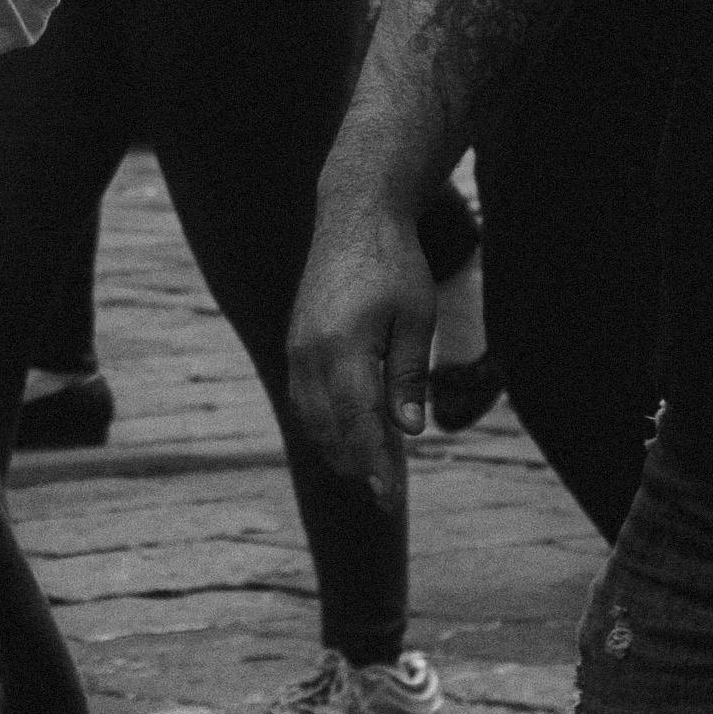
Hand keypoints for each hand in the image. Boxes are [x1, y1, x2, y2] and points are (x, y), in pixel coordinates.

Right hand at [290, 189, 438, 505]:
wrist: (354, 216)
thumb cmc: (395, 264)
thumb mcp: (417, 317)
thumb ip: (408, 375)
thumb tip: (409, 429)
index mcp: (343, 346)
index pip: (359, 421)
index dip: (374, 463)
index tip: (389, 497)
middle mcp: (310, 352)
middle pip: (329, 429)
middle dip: (357, 465)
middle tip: (387, 495)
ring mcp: (297, 348)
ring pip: (311, 418)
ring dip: (338, 450)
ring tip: (371, 473)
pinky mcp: (295, 343)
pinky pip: (303, 399)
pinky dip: (323, 426)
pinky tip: (348, 436)